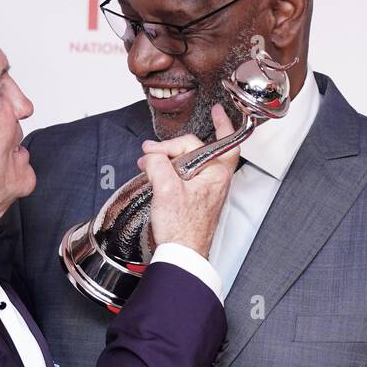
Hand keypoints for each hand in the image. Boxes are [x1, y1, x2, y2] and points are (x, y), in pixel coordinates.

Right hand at [137, 103, 237, 256]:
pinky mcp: (196, 202)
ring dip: (169, 162)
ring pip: (189, 165)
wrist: (181, 255)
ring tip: (149, 166)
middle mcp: (216, 182)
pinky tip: (156, 177)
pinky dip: (170, 174)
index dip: (211, 127)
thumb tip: (152, 156)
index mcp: (217, 174)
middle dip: (174, 148)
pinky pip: (185, 179)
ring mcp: (206, 192)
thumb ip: (158, 164)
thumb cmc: (182, 230)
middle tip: (154, 151)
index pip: (217, 141)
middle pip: (198, 151)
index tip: (217, 111)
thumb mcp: (166, 188)